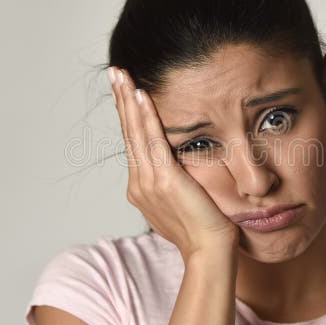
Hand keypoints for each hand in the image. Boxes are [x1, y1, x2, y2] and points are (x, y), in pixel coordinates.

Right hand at [109, 66, 238, 260]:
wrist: (210, 251)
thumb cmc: (204, 230)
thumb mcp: (183, 202)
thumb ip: (175, 183)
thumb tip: (178, 169)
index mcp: (142, 188)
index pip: (134, 142)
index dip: (129, 115)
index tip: (126, 91)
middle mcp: (139, 183)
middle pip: (129, 133)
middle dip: (121, 100)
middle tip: (115, 72)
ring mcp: (148, 182)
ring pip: (136, 132)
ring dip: (128, 101)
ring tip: (122, 75)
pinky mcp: (164, 180)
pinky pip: (152, 141)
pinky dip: (145, 117)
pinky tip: (140, 96)